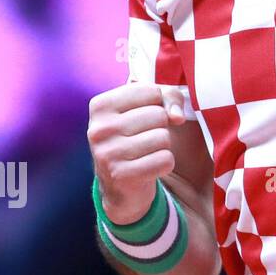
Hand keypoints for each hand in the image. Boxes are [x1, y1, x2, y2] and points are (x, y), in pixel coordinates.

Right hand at [87, 82, 186, 224]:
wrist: (119, 183)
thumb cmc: (136, 135)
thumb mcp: (147, 107)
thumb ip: (168, 96)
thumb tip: (177, 117)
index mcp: (100, 106)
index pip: (151, 91)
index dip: (158, 104)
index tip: (144, 116)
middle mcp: (98, 129)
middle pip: (159, 115)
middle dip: (160, 127)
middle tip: (143, 139)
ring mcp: (107, 154)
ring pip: (163, 137)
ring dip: (163, 146)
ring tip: (145, 152)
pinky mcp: (121, 176)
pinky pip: (166, 160)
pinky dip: (164, 164)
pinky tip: (148, 167)